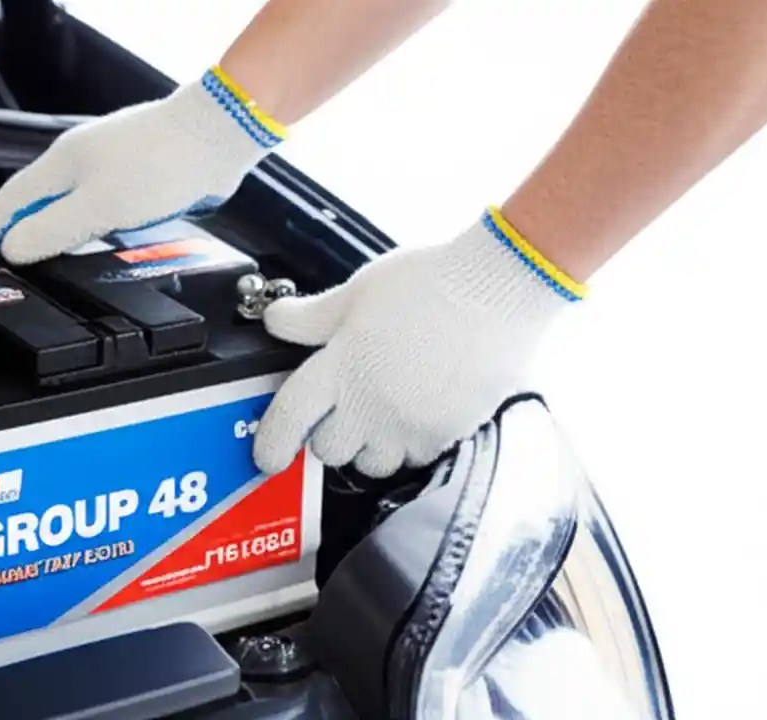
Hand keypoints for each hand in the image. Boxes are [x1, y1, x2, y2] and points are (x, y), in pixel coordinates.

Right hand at [0, 67, 286, 264]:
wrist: (218, 137)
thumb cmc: (163, 164)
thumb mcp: (99, 207)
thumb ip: (52, 229)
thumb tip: (13, 248)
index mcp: (61, 162)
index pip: (10, 200)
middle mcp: (81, 160)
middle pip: (39, 202)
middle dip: (26, 234)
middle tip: (22, 270)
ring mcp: (111, 165)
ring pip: (72, 204)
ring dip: (60, 232)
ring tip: (55, 263)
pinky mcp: (138, 174)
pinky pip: (103, 205)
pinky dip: (93, 227)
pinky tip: (103, 243)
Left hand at [253, 208, 584, 476]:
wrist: (499, 289)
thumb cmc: (428, 281)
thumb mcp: (357, 291)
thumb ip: (313, 317)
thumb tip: (276, 323)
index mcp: (340, 365)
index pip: (289, 417)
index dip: (272, 443)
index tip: (267, 457)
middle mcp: (369, 404)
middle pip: (329, 449)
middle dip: (328, 436)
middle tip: (341, 410)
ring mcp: (409, 424)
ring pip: (372, 463)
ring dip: (368, 446)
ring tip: (379, 414)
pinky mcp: (446, 433)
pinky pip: (415, 457)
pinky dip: (409, 444)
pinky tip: (416, 412)